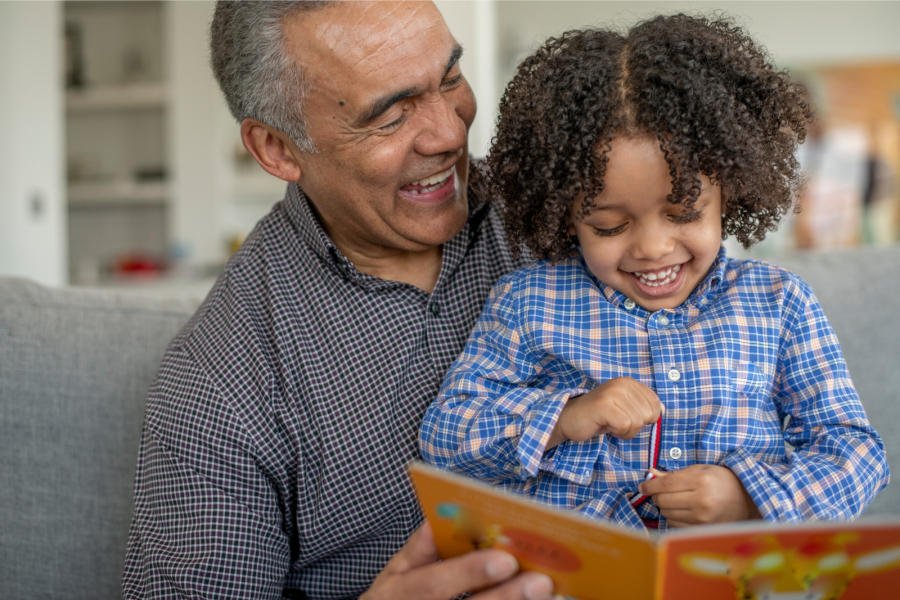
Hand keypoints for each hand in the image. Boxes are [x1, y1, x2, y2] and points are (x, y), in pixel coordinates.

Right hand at [361, 522, 555, 599]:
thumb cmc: (398, 598)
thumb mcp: (395, 573)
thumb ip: (418, 549)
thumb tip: (439, 519)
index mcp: (401, 594)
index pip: (435, 585)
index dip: (468, 573)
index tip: (505, 559)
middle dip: (507, 597)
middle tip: (541, 581)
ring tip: (552, 596)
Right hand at [548, 377, 662, 448]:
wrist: (570, 418)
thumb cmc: (600, 416)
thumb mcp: (625, 407)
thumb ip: (643, 407)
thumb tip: (663, 412)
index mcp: (629, 382)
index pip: (656, 404)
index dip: (645, 418)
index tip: (627, 416)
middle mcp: (622, 383)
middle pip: (648, 415)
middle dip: (635, 426)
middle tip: (617, 422)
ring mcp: (612, 393)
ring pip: (637, 422)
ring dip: (625, 431)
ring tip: (611, 424)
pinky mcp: (604, 405)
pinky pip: (625, 425)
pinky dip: (618, 432)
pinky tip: (606, 426)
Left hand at [638, 465, 762, 527]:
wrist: (748, 501)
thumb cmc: (723, 481)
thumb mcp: (701, 470)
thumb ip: (675, 474)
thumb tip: (652, 475)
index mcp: (701, 481)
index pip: (665, 484)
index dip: (650, 485)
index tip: (643, 486)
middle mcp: (701, 500)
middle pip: (663, 500)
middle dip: (657, 495)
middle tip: (660, 491)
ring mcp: (702, 518)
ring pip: (667, 513)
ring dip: (665, 506)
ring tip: (674, 499)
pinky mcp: (702, 529)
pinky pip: (676, 524)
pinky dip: (673, 517)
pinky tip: (681, 510)